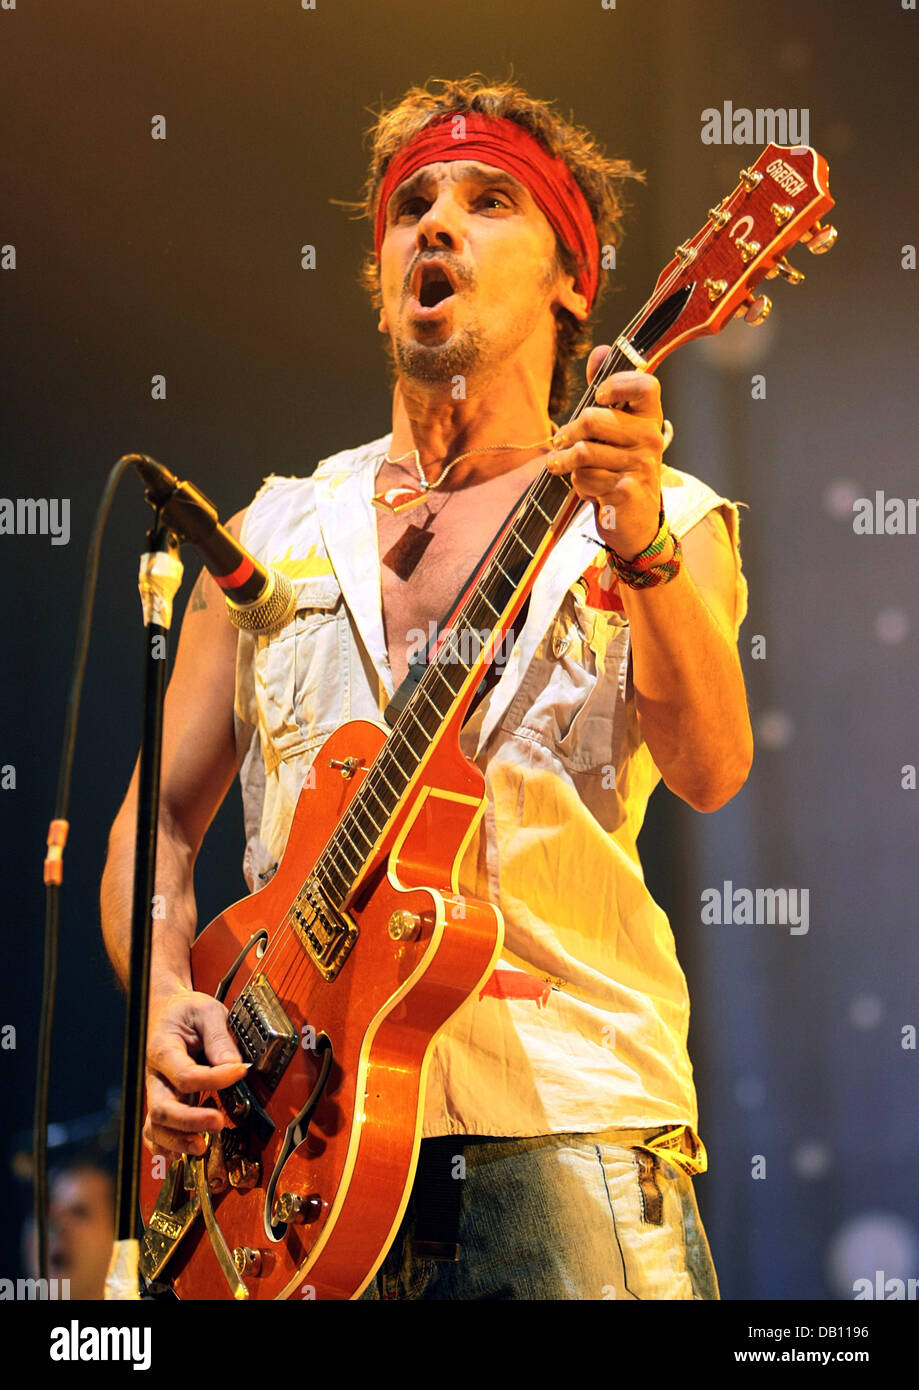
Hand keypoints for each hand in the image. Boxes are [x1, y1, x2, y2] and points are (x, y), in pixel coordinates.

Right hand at [144, 988, 248, 1158]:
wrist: (166, 1010)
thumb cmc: (185, 1010)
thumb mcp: (206, 1010)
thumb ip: (219, 1037)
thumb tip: (233, 1066)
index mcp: (162, 1049)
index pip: (185, 1075)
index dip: (215, 1079)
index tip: (240, 1071)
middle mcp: (154, 1075)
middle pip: (162, 1109)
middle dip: (190, 1121)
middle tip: (218, 1123)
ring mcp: (157, 1092)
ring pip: (156, 1126)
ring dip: (178, 1140)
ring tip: (202, 1145)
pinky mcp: (164, 1101)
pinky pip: (156, 1131)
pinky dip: (167, 1145)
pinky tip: (186, 1150)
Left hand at [546, 353, 664, 560]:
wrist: (636, 519)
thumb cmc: (621, 467)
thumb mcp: (617, 429)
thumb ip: (606, 390)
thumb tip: (599, 350)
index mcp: (650, 416)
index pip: (644, 385)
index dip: (616, 384)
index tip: (597, 396)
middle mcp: (650, 438)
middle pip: (592, 420)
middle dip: (568, 433)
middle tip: (560, 443)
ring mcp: (641, 465)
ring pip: (583, 452)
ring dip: (565, 462)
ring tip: (563, 465)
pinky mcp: (627, 490)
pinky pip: (585, 478)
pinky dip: (577, 484)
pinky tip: (586, 487)